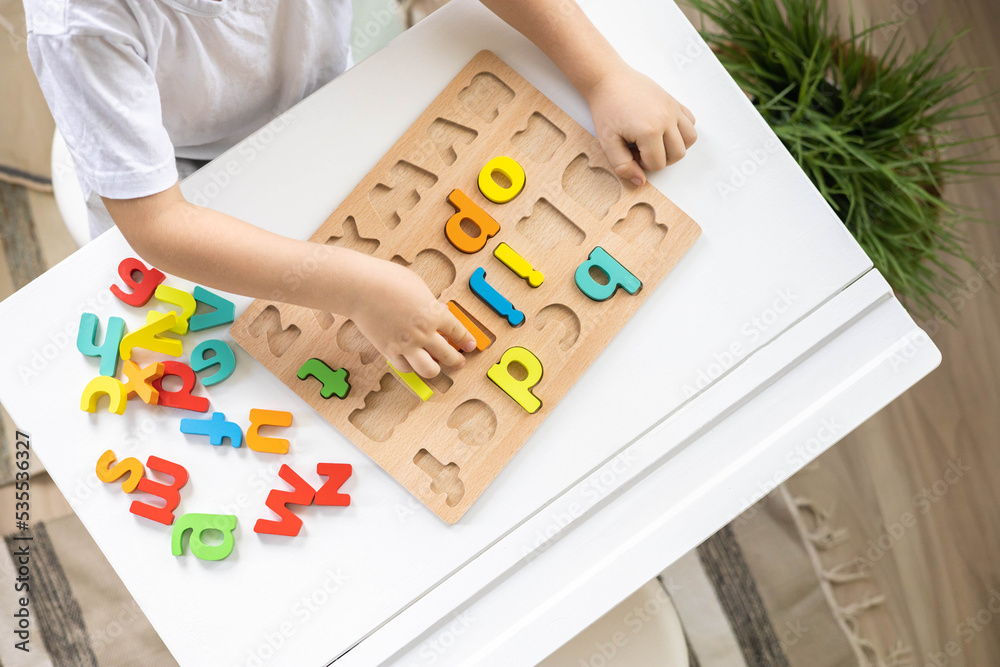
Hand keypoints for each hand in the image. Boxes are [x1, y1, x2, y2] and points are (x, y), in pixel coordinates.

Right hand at [347, 257, 476, 377]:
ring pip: (428, 369)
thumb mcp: (418, 286)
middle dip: (456, 360)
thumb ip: (429, 303)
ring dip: (435, 369)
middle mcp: (423, 333)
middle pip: (448, 355)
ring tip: (436, 366)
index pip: (457, 332)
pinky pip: (404, 367)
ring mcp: (406, 344)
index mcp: (434, 313)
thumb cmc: (388, 279)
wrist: (361, 287)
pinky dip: (410, 367)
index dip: (467, 340)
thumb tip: (437, 312)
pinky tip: (411, 362)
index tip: (471, 345)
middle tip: (459, 361)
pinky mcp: (389, 350)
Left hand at [585, 63, 696, 184]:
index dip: (642, 165)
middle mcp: (666, 119)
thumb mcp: (608, 142)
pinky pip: (690, 122)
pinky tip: (663, 130)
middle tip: (640, 149)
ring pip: (690, 140)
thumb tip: (640, 182)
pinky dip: (682, 131)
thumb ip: (622, 165)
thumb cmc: (606, 109)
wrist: (609, 79)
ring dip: (675, 147)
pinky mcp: (675, 102)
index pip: (658, 165)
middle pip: (677, 155)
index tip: (630, 153)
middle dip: (660, 159)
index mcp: (649, 131)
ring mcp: (673, 109)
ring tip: (655, 142)